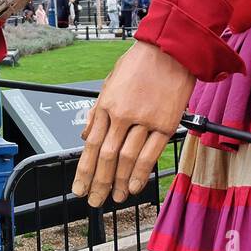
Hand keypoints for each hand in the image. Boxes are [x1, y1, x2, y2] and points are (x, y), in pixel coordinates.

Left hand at [71, 40, 194, 206]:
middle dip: (98, 182)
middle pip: (106, 156)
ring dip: (119, 182)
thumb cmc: (140, 63)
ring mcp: (144, 120)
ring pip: (127, 159)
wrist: (170, 50)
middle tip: (94, 200)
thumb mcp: (110, 82)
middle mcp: (122, 114)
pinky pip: (150, 154)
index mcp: (107, 104)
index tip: (79, 188)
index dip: (84, 170)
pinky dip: (140, 173)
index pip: (90, 144)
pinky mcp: (165, 124)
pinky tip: (134, 186)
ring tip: (114, 197)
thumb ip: (98, 110)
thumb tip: (85, 134)